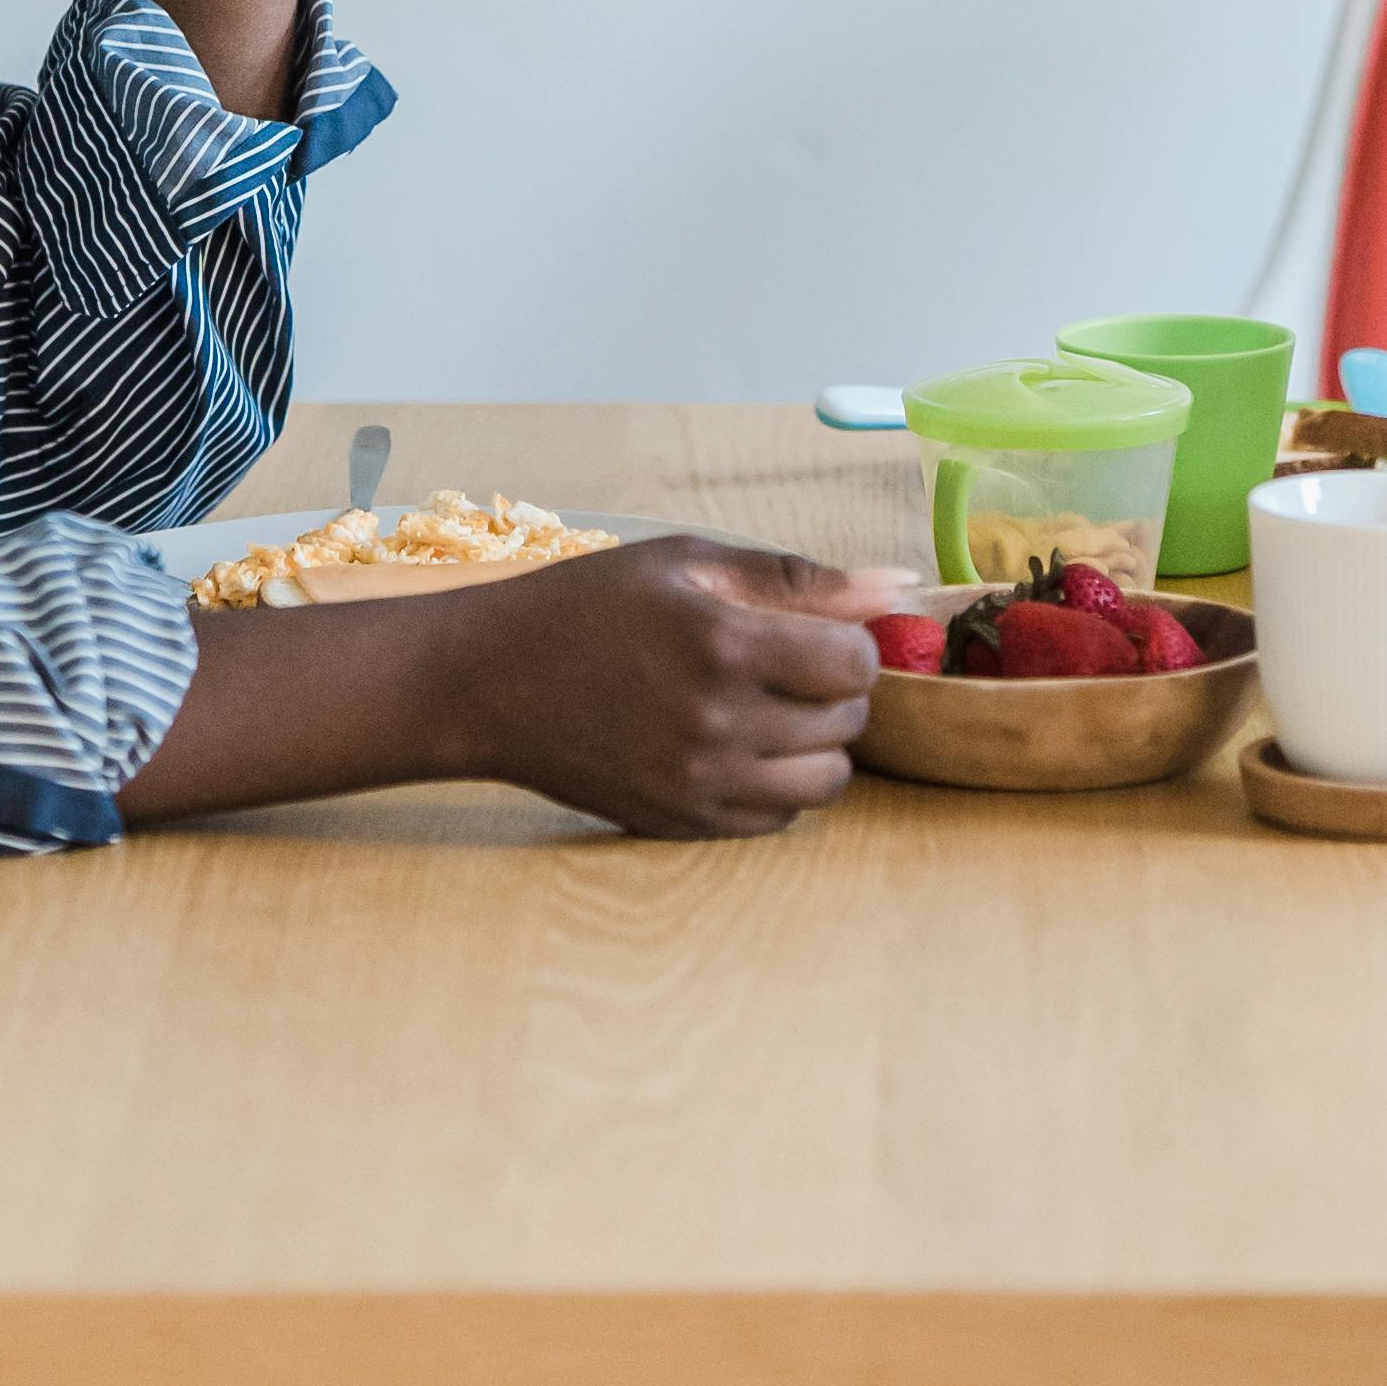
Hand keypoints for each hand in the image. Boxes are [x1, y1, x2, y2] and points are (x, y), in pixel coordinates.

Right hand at [124, 541, 907, 841]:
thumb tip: (897, 586)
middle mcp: (720, 723)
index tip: (814, 630)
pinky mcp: (682, 823)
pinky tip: (740, 746)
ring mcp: (701, 783)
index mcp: (726, 644)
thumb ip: (795, 577)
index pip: (855, 661)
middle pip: (847, 720)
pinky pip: (778, 818)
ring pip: (826, 780)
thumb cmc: (589, 605)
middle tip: (785, 663)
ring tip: (769, 708)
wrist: (490, 682)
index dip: (847, 640)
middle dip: (832, 688)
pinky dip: (778, 784)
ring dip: (816, 742)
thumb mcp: (686, 562)